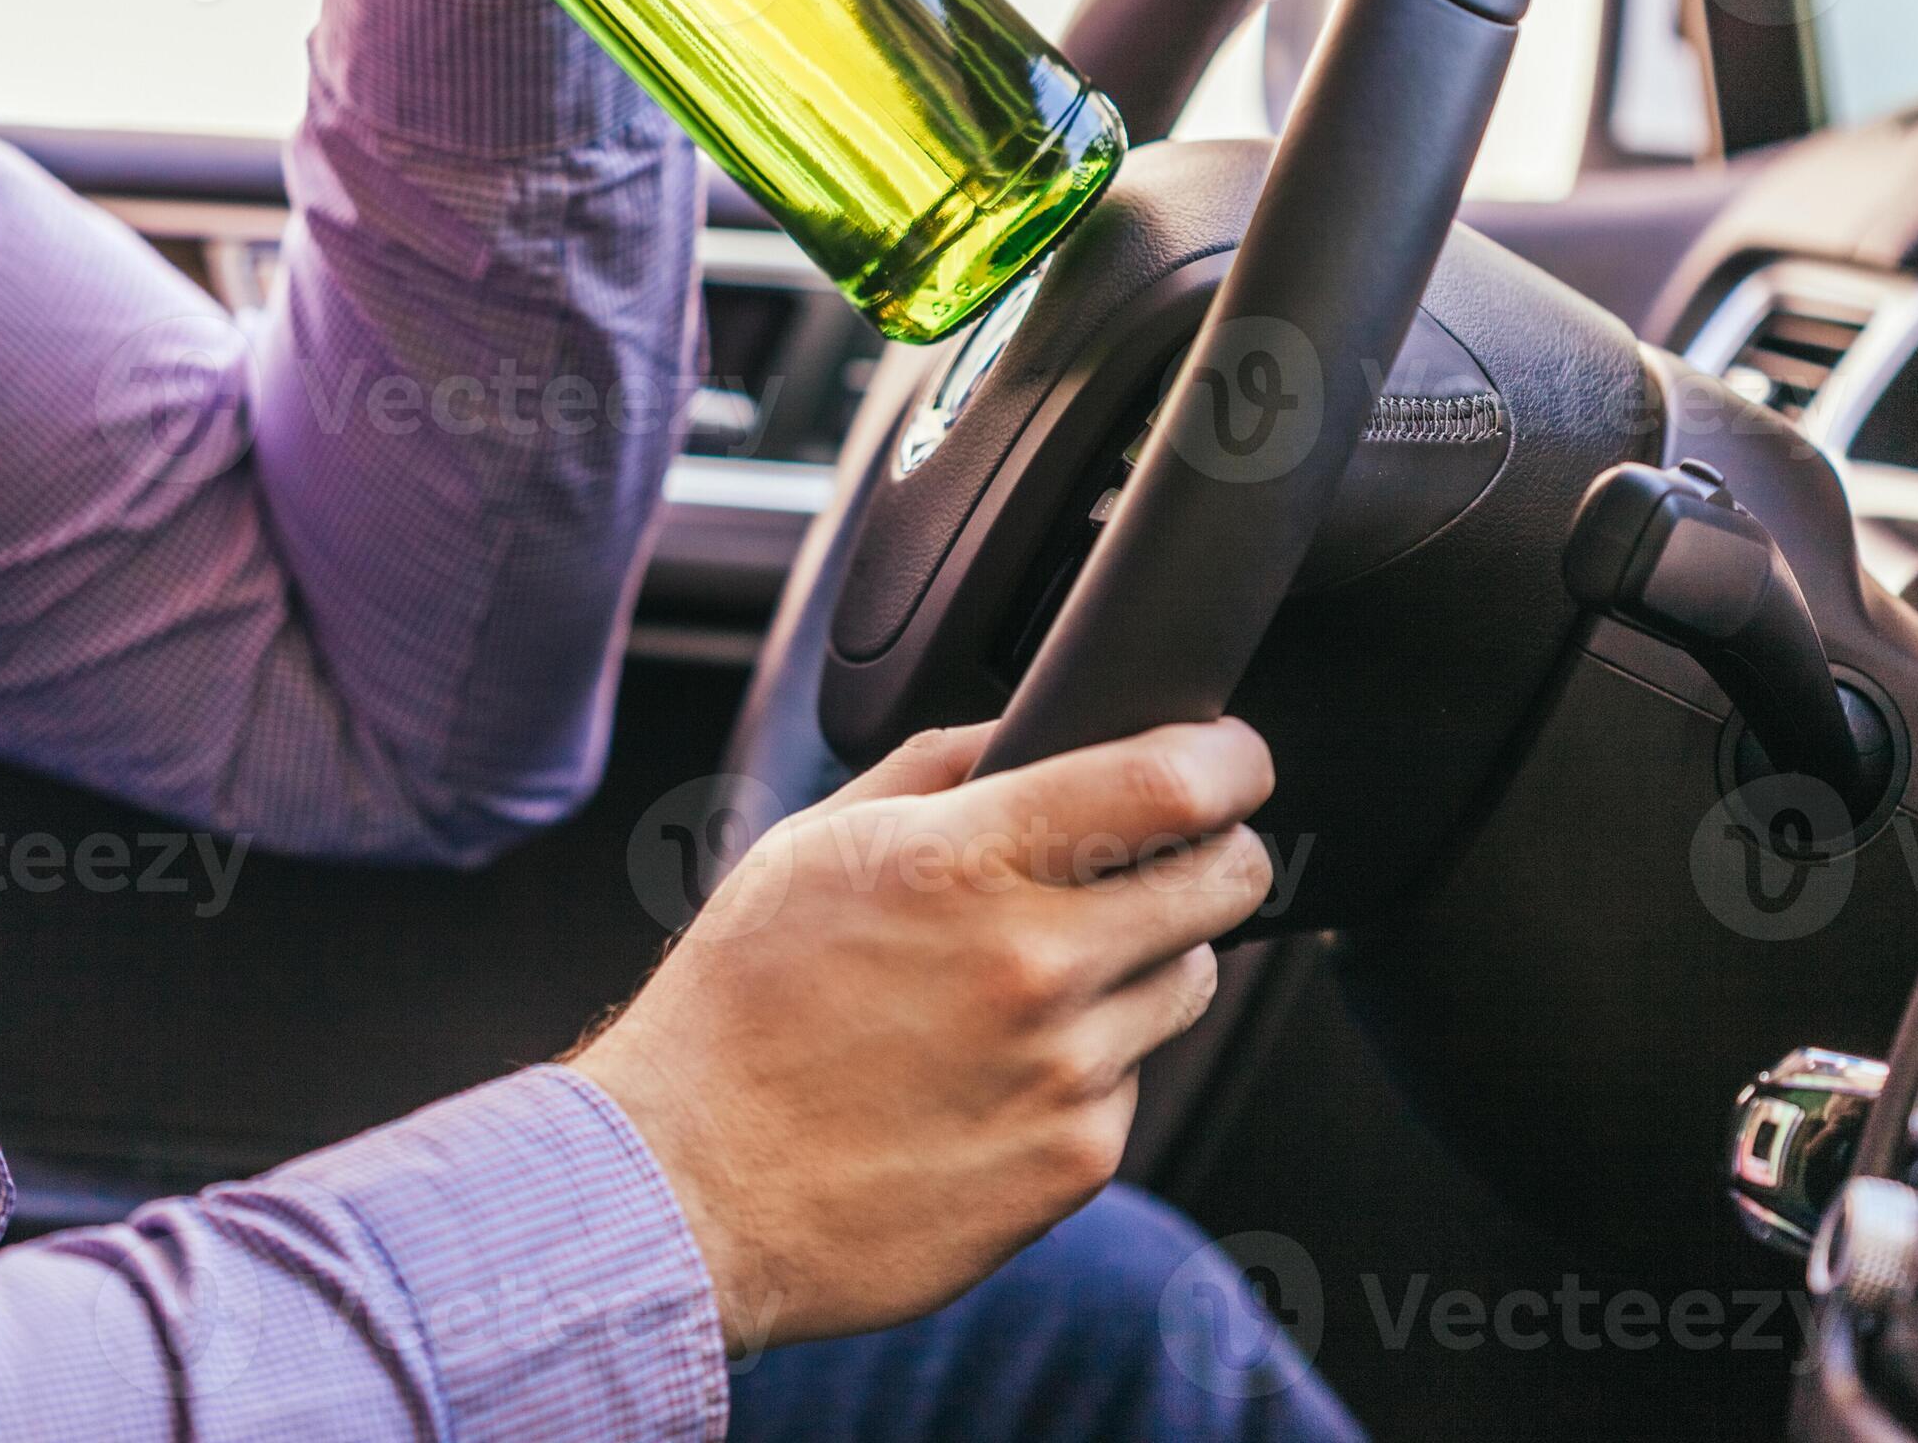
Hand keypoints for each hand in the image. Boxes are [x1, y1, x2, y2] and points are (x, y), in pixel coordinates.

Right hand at [567, 719, 1277, 1348]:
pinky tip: (997, 1074)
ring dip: (1146, 966)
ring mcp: (1065, 1072)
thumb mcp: (818, 842)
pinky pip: (1133, 1084)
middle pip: (1224, 879)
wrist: (688, 1188)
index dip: (1229, 759)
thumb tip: (1032, 729)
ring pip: (1188, 983)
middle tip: (1164, 861)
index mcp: (965, 861)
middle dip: (1212, 854)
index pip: (1172, 783)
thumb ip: (939, 768)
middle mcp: (1034, 963)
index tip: (1229, 759)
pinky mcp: (1074, 1164)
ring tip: (1038, 983)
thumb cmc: (738, 1008)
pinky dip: (1090, 1069)